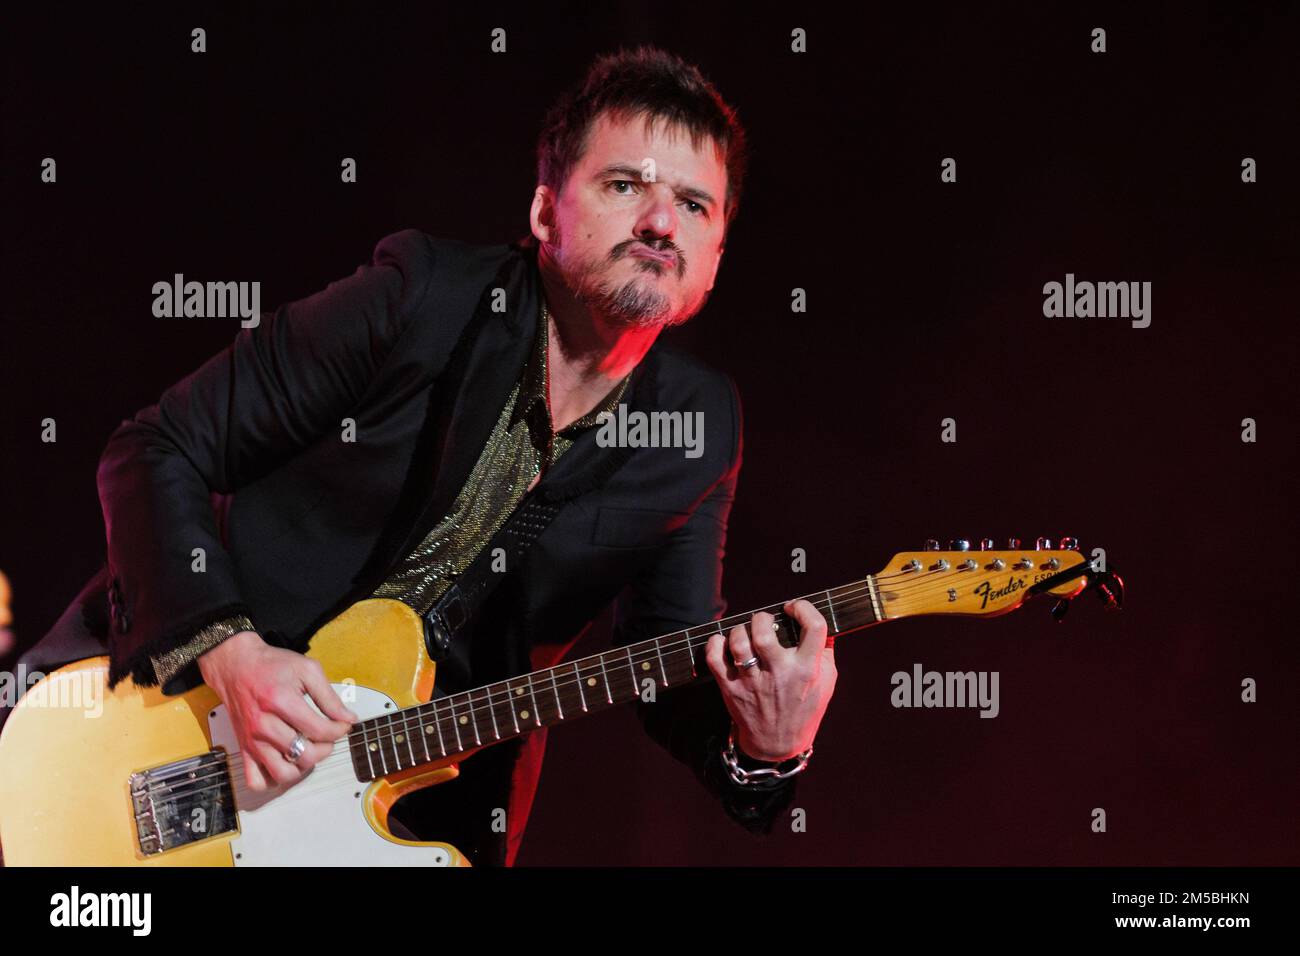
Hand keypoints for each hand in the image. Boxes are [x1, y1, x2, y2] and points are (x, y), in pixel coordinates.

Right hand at [198, 630, 356, 791]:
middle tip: (328, 736)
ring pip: (283, 774)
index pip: (319, 730)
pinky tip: (286, 762)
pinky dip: (273, 780)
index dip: (339, 730)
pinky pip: (256, 781)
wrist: (236, 666)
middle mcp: (264, 725)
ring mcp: (252, 740)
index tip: (344, 724)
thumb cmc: (271, 666)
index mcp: (281, 701)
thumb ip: (329, 696)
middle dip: (326, 748)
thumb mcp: (307, 670)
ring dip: (303, 767)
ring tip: (309, 749)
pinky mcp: (244, 749)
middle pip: (305, 755)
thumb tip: (347, 719)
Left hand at [705, 599, 836, 760]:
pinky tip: (724, 643)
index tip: (793, 608)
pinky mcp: (731, 688)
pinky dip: (715, 644)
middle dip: (762, 618)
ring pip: (738, 642)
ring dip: (739, 630)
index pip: (813, 626)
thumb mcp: (826, 682)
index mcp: (807, 669)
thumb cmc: (804, 707)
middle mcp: (780, 674)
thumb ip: (825, 651)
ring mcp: (753, 682)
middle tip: (764, 623)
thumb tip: (821, 621)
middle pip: (764, 632)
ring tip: (746, 633)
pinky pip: (714, 658)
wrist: (777, 743)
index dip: (803, 608)